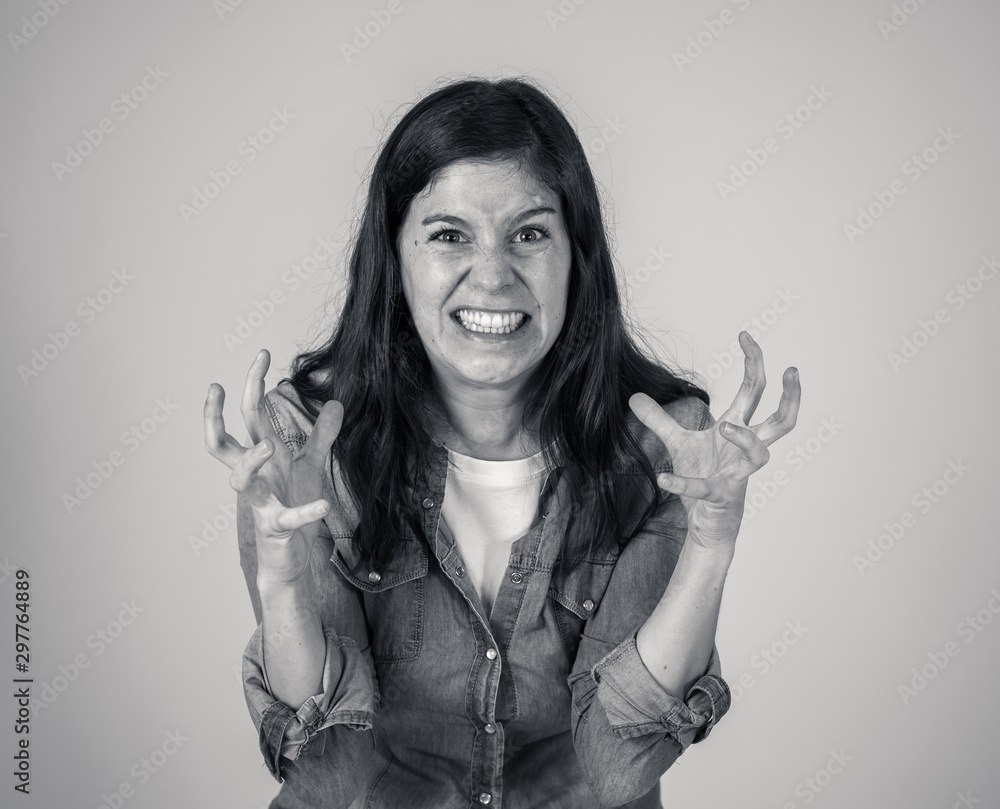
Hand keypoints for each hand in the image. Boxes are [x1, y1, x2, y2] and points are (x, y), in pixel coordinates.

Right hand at [203, 349, 343, 585]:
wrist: (291, 557)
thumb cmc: (293, 505)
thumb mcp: (311, 466)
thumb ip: (321, 436)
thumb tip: (335, 403)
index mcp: (263, 457)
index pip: (250, 414)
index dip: (253, 383)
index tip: (262, 353)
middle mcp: (255, 476)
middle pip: (220, 444)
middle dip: (213, 415)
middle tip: (217, 385)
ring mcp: (260, 502)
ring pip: (237, 480)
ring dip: (250, 461)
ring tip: (268, 444)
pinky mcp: (275, 527)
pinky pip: (286, 517)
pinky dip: (305, 511)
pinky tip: (324, 504)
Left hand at [629, 331, 799, 551]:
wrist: (706, 522)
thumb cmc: (703, 476)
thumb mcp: (678, 443)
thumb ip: (659, 418)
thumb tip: (634, 395)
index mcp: (736, 428)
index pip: (754, 389)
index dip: (754, 361)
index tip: (745, 335)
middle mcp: (743, 449)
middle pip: (780, 419)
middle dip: (789, 394)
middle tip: (790, 368)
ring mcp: (737, 473)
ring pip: (761, 452)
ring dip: (746, 438)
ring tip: (724, 427)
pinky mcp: (722, 496)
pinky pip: (706, 488)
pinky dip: (683, 483)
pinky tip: (663, 479)